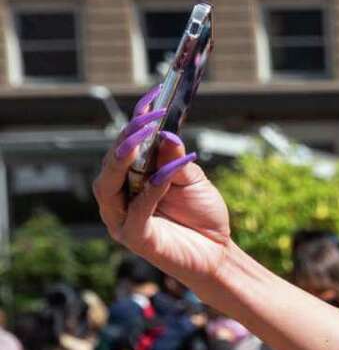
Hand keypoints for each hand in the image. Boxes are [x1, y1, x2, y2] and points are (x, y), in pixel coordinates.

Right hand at [93, 114, 232, 286]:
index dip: (135, 121)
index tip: (151, 96)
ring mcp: (122, 218)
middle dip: (126, 137)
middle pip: (111, 162)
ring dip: (125, 160)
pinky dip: (150, 192)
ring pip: (109, 185)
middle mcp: (119, 196)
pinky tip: (165, 177)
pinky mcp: (134, 238)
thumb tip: (165, 132)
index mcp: (131, 179)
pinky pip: (136, 212)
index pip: (125, 146)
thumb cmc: (203, 216)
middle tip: (146, 118)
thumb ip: (176, 159)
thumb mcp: (194, 180)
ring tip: (142, 140)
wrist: (218, 254)